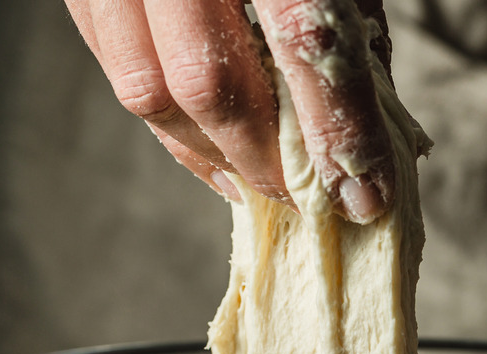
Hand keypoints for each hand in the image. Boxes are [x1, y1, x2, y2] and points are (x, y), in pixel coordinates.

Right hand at [65, 0, 395, 220]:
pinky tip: (208, 147)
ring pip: (147, 89)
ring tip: (257, 185)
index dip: (339, 130)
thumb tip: (371, 130)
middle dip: (264, 161)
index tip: (368, 195)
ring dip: (209, 157)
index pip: (305, 39)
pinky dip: (167, 123)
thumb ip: (350, 23)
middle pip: (209, 81)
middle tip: (308, 198)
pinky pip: (115, 67)